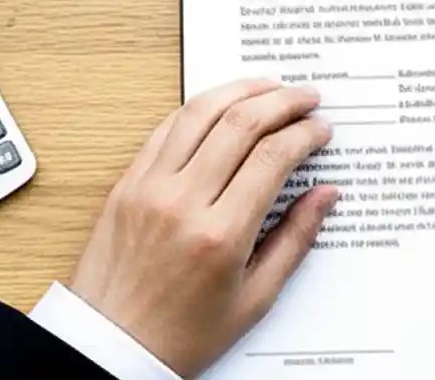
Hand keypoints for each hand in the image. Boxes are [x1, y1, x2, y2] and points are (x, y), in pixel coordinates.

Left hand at [67, 79, 337, 376]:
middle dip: (283, 101)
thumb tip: (326, 195)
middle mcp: (182, 202)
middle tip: (307, 97)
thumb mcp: (254, 299)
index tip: (321, 130)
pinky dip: (198, 109)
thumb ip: (295, 240)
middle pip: (241, 123)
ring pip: (200, 112)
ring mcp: (148, 188)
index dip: (305, 134)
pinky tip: (221, 106)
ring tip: (269, 87)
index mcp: (221, 236)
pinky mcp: (126, 184)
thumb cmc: (180, 334)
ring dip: (241, 90)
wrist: (108, 346)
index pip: (273, 158)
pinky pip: (165, 129)